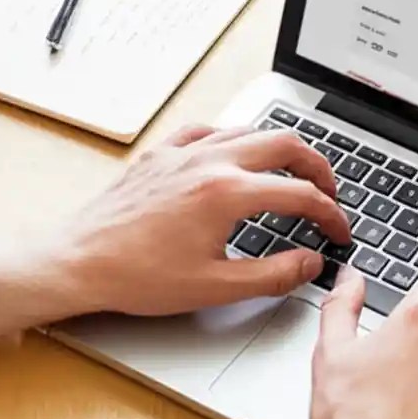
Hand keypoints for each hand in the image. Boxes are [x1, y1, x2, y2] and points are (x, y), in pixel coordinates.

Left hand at [52, 124, 350, 315]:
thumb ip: (274, 275)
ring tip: (293, 171)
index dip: (330, 215)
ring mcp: (182, 154)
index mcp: (227, 193)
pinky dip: (233, 139)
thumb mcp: (216, 288)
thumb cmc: (137, 277)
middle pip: (284, 144)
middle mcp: (208, 162)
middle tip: (329, 191)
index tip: (338, 231)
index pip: (301, 195)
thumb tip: (310, 263)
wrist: (78, 262)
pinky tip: (235, 153)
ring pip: (248, 130)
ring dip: (280, 148)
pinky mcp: (160, 155)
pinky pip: (207, 131)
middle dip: (318, 167)